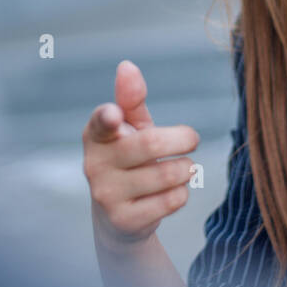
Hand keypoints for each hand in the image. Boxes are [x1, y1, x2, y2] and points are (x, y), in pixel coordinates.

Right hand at [82, 59, 199, 249]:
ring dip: (186, 168)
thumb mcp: (131, 128)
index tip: (115, 115)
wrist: (120, 217)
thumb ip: (131, 99)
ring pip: (167, 174)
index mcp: (96, 135)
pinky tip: (174, 191)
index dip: (108, 118)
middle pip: (150, 144)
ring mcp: (106, 195)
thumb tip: (127, 66)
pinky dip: (182, 192)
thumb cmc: (130, 160)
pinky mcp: (124, 220)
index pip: (100, 123)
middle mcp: (94, 164)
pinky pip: (171, 200)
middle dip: (182, 139)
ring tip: (183, 168)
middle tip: (192, 139)